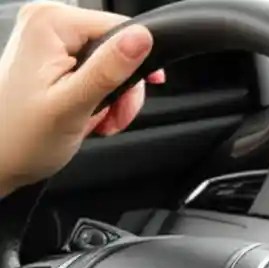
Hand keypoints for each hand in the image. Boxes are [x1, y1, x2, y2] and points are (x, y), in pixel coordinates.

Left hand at [0, 2, 164, 196]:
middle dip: (121, 88)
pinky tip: (87, 113)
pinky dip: (99, 96)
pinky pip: (95, 69)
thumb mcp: (73, 105)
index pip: (119, 29)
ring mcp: (48, 39)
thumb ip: (108, 69)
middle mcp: (46, 23)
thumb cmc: (21, 138)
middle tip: (109, 118)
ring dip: (112, 97)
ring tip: (96, 120)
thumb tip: (142, 38)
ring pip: (110, 62)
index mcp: (49, 24)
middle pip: (116, 47)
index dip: (135, 67)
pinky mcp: (52, 55)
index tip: (128, 99)